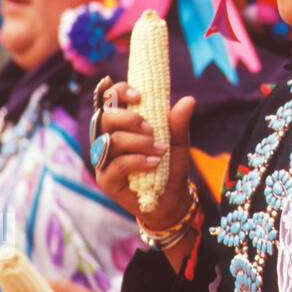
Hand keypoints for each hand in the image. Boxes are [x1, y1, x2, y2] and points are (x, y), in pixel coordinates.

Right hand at [93, 82, 195, 232]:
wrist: (172, 199)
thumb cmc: (170, 166)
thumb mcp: (177, 143)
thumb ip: (178, 123)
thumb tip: (188, 100)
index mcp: (120, 125)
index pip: (109, 101)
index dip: (119, 93)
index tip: (139, 96)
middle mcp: (107, 140)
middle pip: (103, 119)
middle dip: (128, 119)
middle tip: (151, 128)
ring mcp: (104, 161)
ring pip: (110, 141)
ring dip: (138, 142)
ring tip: (160, 149)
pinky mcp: (107, 180)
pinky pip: (116, 165)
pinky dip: (137, 161)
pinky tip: (154, 163)